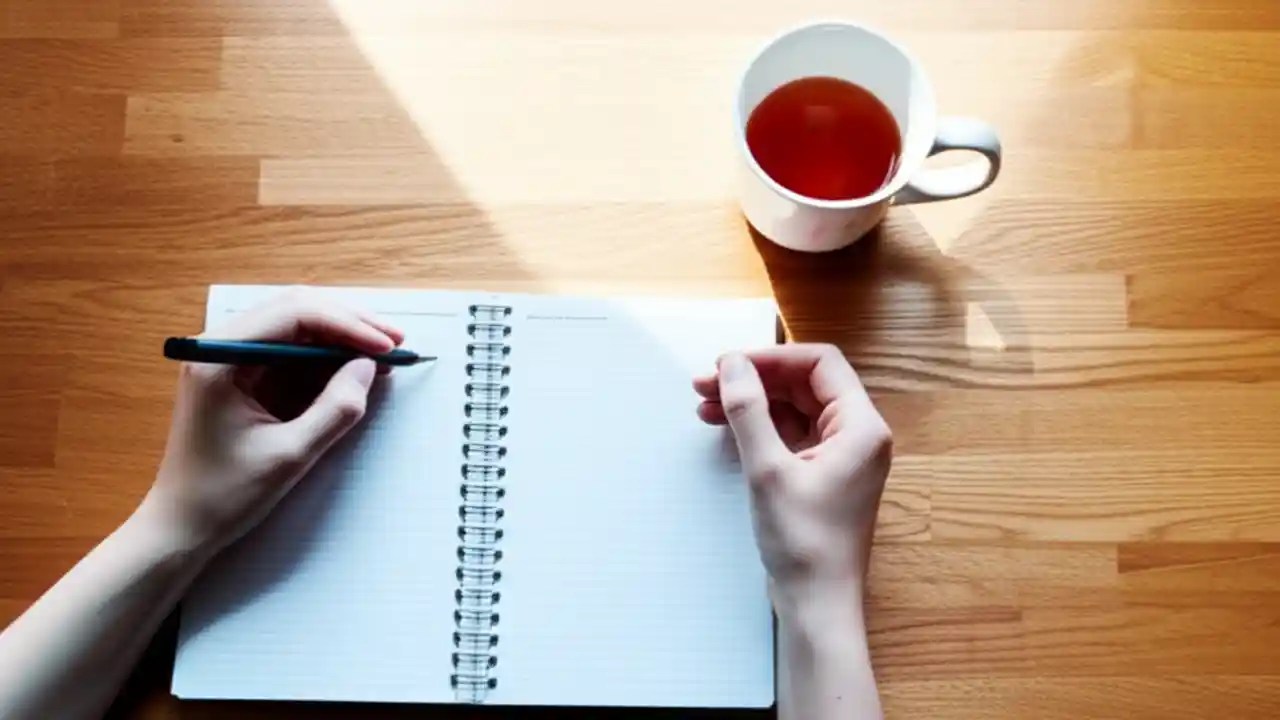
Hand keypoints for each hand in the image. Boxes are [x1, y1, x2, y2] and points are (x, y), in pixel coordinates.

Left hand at [140, 289, 404, 557]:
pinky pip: (290, 351)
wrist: (181, 527)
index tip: (386, 347)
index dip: (347, 325)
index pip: (293, 315)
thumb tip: (368, 368)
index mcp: (218, 358)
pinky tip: (355, 364)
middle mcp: (219, 347)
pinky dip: (326, 355)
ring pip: (296, 326)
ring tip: (383, 350)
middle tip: (395, 341)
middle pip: (295, 310)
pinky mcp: (241, 376)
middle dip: (349, 323)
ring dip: (341, 335)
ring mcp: (229, 359)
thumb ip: (334, 410)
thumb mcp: (290, 456)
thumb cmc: (223, 496)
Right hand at [693, 345, 891, 603]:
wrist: (817, 604)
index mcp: (861, 426)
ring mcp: (842, 456)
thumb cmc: (804, 544)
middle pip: (805, 384)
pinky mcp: (824, 475)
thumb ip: (749, 411)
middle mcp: (858, 435)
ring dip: (752, 402)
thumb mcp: (767, 470)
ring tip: (706, 405)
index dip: (771, 358)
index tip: (728, 365)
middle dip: (755, 379)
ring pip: (794, 408)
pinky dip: (760, 427)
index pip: (819, 363)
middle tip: (705, 384)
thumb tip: (731, 365)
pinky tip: (727, 429)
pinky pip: (792, 434)